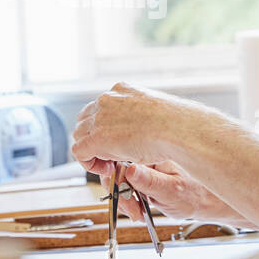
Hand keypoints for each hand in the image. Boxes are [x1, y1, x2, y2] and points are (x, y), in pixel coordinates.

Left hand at [71, 82, 195, 177]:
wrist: (178, 128)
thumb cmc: (176, 122)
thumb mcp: (157, 111)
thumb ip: (143, 115)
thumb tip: (146, 124)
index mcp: (121, 90)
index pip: (101, 107)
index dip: (103, 128)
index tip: (118, 143)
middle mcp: (107, 99)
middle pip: (85, 120)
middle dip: (93, 139)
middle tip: (111, 156)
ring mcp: (100, 118)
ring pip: (80, 135)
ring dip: (92, 152)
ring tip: (111, 164)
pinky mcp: (96, 137)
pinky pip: (80, 152)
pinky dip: (89, 163)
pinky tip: (107, 169)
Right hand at [114, 160, 254, 227]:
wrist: (210, 201)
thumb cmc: (198, 195)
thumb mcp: (173, 191)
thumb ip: (150, 182)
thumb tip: (130, 170)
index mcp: (153, 151)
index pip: (119, 159)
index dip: (115, 180)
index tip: (120, 197)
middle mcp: (148, 153)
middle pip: (116, 167)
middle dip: (120, 193)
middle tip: (133, 210)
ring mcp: (146, 163)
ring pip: (121, 177)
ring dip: (125, 198)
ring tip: (138, 211)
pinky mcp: (146, 172)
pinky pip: (128, 183)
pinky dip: (130, 198)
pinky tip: (140, 207)